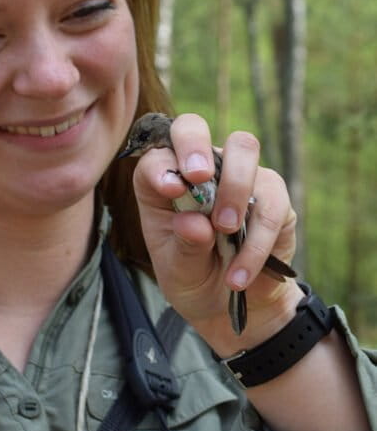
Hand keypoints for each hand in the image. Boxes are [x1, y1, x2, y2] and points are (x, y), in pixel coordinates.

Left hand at [128, 112, 301, 355]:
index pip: (156, 155)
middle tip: (198, 176)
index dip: (162, 165)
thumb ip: (184, 246)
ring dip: (234, 189)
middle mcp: (200, 171)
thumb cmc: (193, 277)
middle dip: (195, 145)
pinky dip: (256, 241)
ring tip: (226, 230)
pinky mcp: (273, 199)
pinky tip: (240, 274)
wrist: (230, 304)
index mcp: (164, 182)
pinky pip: (271, 203)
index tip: (171, 188)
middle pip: (194, 126)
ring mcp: (239, 177)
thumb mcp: (178, 271)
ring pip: (242, 150)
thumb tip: (194, 223)